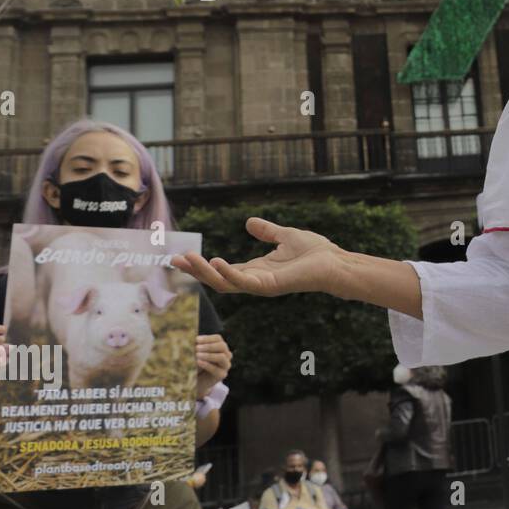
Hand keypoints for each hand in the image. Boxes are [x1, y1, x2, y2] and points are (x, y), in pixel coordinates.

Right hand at [171, 217, 345, 297]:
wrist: (335, 262)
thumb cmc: (315, 252)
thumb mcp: (285, 236)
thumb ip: (267, 231)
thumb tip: (249, 222)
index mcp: (256, 270)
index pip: (222, 270)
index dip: (202, 264)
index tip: (181, 255)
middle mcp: (255, 280)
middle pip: (217, 279)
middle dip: (195, 271)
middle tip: (173, 260)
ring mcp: (262, 285)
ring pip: (224, 283)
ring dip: (204, 272)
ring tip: (187, 259)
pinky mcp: (271, 286)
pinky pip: (244, 282)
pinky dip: (228, 273)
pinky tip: (215, 262)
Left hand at [194, 333, 231, 399]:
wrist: (196, 380)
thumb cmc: (195, 364)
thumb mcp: (195, 353)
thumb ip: (196, 347)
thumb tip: (192, 340)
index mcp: (220, 346)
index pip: (218, 338)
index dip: (207, 338)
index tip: (196, 340)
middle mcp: (226, 354)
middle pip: (222, 346)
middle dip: (209, 346)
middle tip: (196, 348)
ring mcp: (225, 365)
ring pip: (222, 357)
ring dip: (209, 355)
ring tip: (197, 355)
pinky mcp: (222, 375)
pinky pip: (216, 369)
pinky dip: (207, 365)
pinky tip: (198, 362)